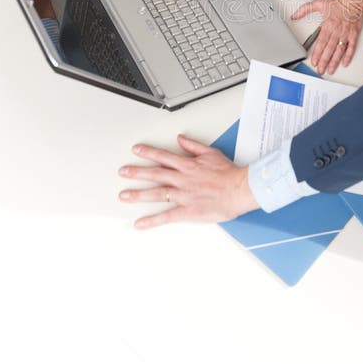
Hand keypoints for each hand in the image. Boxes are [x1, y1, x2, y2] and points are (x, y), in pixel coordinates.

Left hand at [118, 135, 258, 228]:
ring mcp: (183, 195)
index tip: (136, 150)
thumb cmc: (229, 174)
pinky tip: (140, 223)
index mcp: (188, 165)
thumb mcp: (211, 153)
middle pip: (155, 174)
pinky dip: (152, 221)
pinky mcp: (187, 210)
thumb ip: (193, 146)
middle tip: (123, 172)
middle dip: (136, 172)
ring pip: (156, 194)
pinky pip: (166, 216)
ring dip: (138, 195)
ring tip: (124, 196)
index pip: (163, 157)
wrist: (240, 189)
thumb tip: (181, 139)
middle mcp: (182, 179)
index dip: (148, 152)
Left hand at [292, 0, 362, 74]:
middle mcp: (337, 31)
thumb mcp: (318, 4)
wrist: (354, 0)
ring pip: (339, 51)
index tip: (314, 61)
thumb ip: (305, 10)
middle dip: (324, 61)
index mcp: (328, 25)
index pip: (321, 43)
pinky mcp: (353, 35)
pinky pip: (351, 47)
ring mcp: (345, 34)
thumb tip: (294, 15)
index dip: (317, 53)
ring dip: (334, 62)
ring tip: (330, 70)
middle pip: (329, 49)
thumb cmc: (338, 3)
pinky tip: (344, 63)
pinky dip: (348, 56)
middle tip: (320, 70)